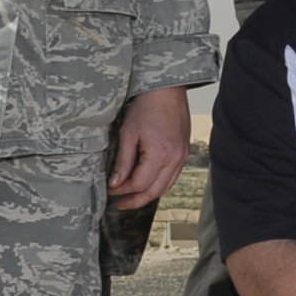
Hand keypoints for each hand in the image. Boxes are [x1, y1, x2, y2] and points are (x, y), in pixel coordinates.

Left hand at [109, 86, 191, 209]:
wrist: (167, 91)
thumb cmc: (147, 107)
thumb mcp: (128, 134)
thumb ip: (123, 162)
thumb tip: (116, 184)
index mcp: (160, 155)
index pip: (139, 184)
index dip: (123, 191)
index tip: (111, 190)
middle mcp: (175, 159)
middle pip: (154, 191)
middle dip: (136, 200)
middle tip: (120, 203)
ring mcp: (182, 157)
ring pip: (166, 187)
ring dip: (148, 194)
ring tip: (132, 197)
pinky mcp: (184, 153)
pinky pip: (172, 176)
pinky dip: (159, 184)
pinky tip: (147, 183)